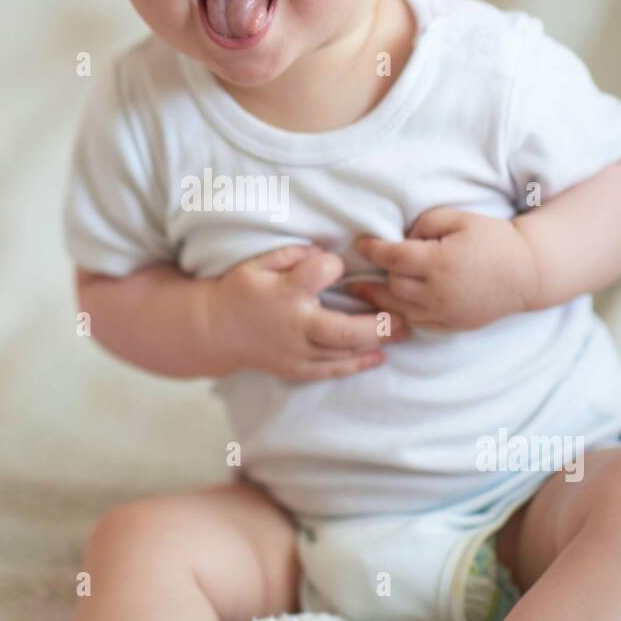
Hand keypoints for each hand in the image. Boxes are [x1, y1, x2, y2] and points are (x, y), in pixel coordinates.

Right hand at [208, 244, 409, 381]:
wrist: (216, 331)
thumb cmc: (240, 291)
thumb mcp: (257, 263)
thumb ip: (290, 253)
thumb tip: (323, 250)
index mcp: (285, 293)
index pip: (321, 274)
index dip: (332, 266)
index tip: (335, 265)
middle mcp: (294, 325)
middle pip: (343, 329)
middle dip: (378, 324)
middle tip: (405, 315)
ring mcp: (296, 351)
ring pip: (343, 352)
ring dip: (376, 343)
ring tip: (403, 331)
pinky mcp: (296, 368)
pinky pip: (332, 369)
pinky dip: (357, 364)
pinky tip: (380, 356)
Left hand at [348, 208, 538, 331]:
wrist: (528, 272)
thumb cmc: (494, 239)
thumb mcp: (460, 218)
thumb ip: (426, 223)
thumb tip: (403, 237)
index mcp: (439, 262)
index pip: (393, 257)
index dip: (372, 249)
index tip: (360, 243)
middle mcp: (438, 291)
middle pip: (392, 286)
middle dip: (375, 276)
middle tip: (360, 268)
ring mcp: (445, 312)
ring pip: (400, 310)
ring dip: (380, 300)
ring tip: (361, 293)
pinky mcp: (452, 325)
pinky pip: (417, 323)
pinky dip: (401, 315)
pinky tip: (390, 308)